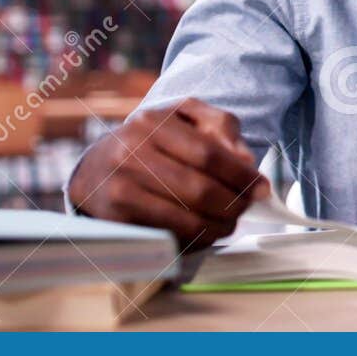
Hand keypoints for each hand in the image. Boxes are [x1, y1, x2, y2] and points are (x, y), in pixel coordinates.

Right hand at [66, 99, 269, 248]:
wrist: (94, 169)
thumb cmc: (149, 143)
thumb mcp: (183, 118)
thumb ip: (220, 126)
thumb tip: (246, 161)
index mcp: (152, 122)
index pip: (209, 153)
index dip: (241, 175)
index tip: (262, 187)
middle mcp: (132, 152)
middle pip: (200, 188)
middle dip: (234, 203)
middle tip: (248, 208)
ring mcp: (122, 186)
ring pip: (187, 216)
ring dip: (219, 225)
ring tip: (231, 222)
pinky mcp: (118, 217)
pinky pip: (169, 234)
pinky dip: (197, 237)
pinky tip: (208, 232)